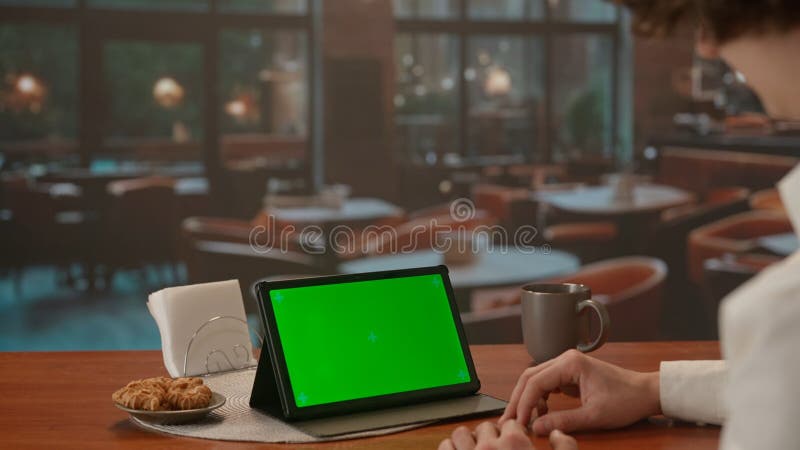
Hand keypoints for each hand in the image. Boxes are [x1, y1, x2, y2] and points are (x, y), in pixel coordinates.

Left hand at [437, 421, 576, 449]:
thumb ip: (565, 449)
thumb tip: (556, 434)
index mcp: (515, 445)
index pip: (509, 424)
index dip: (512, 435)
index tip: (513, 445)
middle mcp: (489, 447)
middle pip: (485, 427)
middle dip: (490, 438)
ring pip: (461, 434)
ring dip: (468, 441)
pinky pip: (445, 447)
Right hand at [499, 349, 660, 435]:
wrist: (646, 392)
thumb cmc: (626, 400)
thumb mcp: (594, 416)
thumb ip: (562, 421)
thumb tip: (536, 428)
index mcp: (570, 363)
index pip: (535, 382)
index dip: (523, 404)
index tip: (517, 422)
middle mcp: (566, 359)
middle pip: (530, 376)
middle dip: (518, 399)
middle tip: (508, 420)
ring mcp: (568, 364)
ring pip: (536, 379)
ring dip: (527, 398)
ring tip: (522, 418)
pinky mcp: (570, 373)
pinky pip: (546, 382)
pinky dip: (539, 397)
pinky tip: (541, 412)